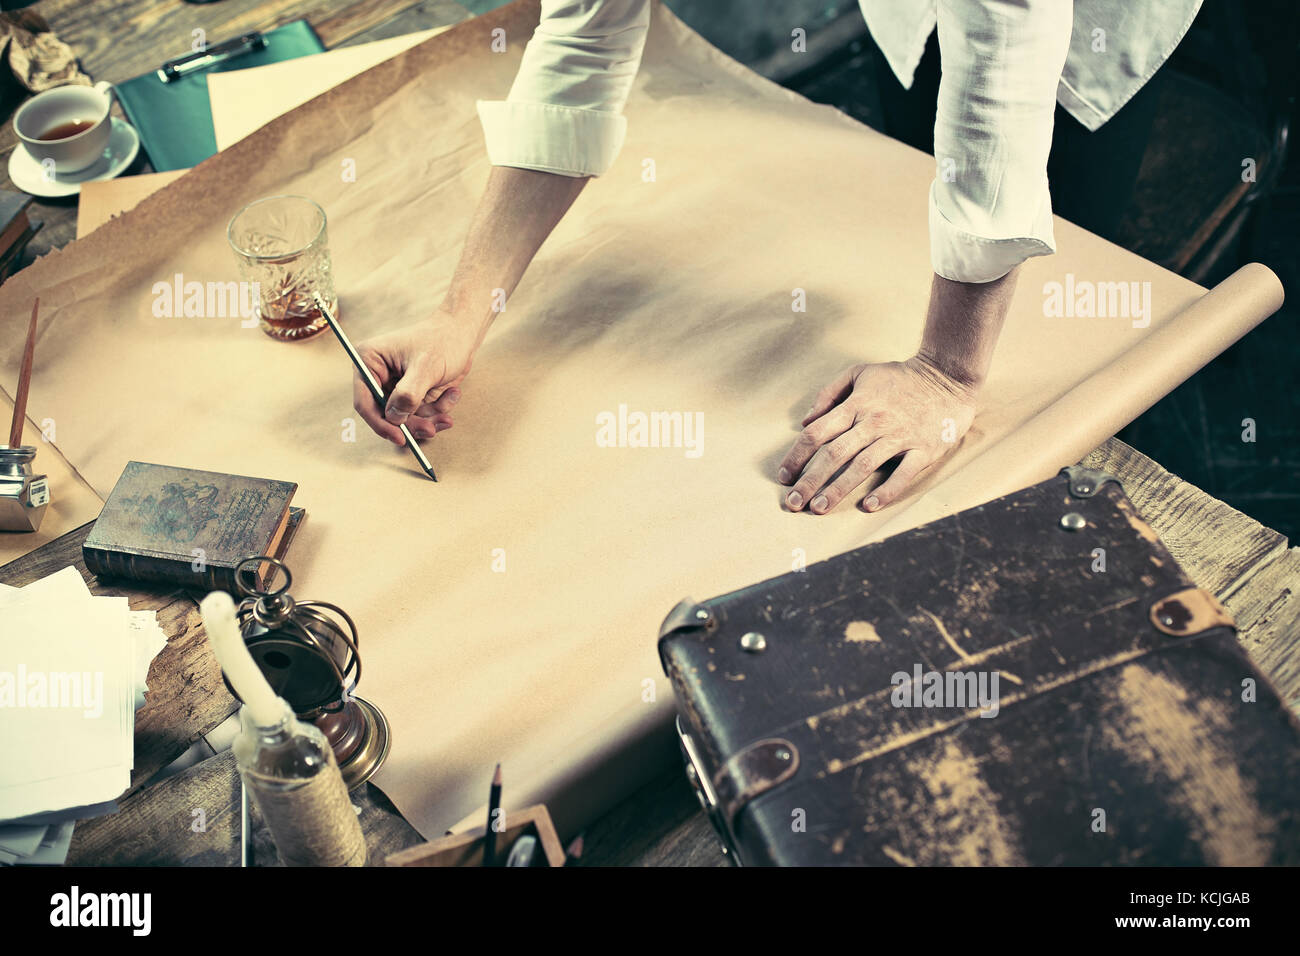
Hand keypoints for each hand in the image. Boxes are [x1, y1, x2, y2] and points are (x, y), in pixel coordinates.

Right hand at [352, 309, 479, 445]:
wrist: (463, 333)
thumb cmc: (443, 340)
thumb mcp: (426, 367)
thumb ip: (408, 394)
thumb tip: (394, 418)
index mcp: (369, 361)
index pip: (364, 401)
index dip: (380, 423)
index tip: (400, 437)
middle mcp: (378, 376)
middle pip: (386, 415)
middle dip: (411, 424)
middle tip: (432, 428)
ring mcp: (395, 387)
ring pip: (405, 419)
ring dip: (429, 418)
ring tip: (448, 409)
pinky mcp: (412, 394)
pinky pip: (421, 415)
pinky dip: (437, 411)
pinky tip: (452, 394)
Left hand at [777, 356, 977, 513]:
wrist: (948, 376)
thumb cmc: (899, 377)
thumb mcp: (859, 373)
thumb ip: (829, 394)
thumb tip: (805, 421)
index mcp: (856, 405)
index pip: (818, 433)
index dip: (797, 456)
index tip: (784, 477)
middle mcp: (874, 422)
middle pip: (835, 454)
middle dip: (811, 480)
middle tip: (794, 503)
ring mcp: (899, 437)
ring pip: (863, 466)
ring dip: (839, 489)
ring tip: (819, 508)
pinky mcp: (923, 450)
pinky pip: (903, 474)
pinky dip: (886, 490)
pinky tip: (869, 506)